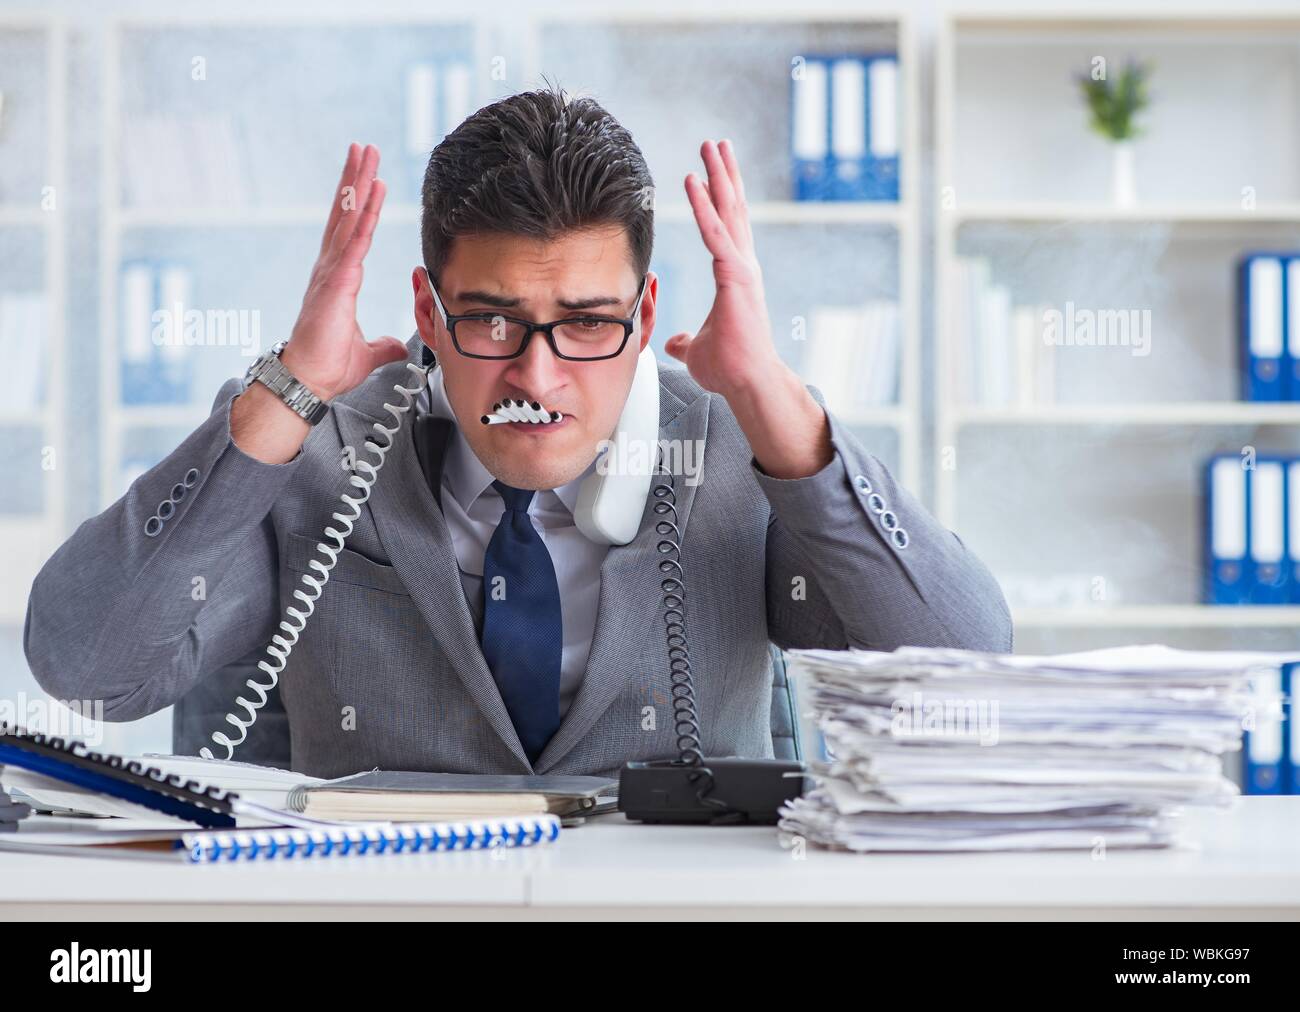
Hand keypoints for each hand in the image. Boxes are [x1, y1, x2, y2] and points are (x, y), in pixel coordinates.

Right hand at [279, 143, 408, 400]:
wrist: (309, 382)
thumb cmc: (328, 367)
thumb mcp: (367, 353)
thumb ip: (382, 345)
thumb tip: (395, 346)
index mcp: (337, 279)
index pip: (350, 232)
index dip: (359, 204)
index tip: (369, 177)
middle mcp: (331, 269)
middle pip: (345, 214)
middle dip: (355, 179)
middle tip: (365, 148)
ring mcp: (331, 273)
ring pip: (347, 219)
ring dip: (357, 185)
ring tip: (366, 155)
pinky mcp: (336, 283)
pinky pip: (354, 244)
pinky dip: (363, 218)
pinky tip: (371, 194)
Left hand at [663, 139, 783, 397]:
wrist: (748, 382)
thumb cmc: (729, 368)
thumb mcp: (696, 349)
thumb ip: (684, 340)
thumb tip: (674, 341)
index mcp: (736, 275)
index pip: (727, 228)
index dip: (719, 198)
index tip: (709, 173)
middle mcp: (743, 265)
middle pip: (733, 209)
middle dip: (724, 174)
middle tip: (716, 143)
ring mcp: (742, 268)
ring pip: (729, 211)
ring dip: (718, 175)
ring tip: (710, 145)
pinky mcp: (736, 276)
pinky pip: (715, 233)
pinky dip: (703, 205)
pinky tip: (692, 181)